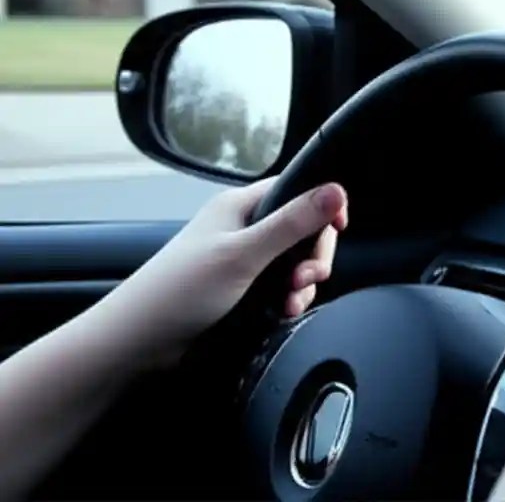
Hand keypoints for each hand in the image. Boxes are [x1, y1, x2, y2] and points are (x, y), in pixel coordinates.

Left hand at [101, 177, 347, 368]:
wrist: (138, 341)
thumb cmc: (178, 291)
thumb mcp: (243, 253)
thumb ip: (293, 223)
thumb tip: (336, 190)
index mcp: (241, 206)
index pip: (298, 191)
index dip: (323, 208)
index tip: (339, 228)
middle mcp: (243, 228)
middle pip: (303, 231)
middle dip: (314, 257)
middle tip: (306, 280)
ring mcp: (243, 260)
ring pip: (295, 263)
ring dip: (303, 285)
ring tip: (290, 304)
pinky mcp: (242, 289)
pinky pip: (281, 287)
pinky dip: (289, 300)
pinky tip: (282, 312)